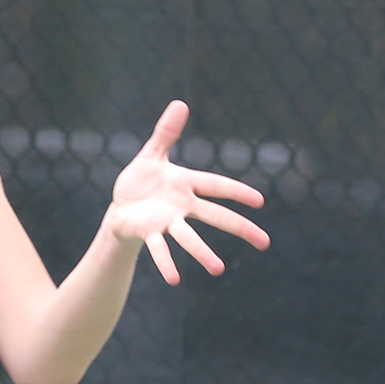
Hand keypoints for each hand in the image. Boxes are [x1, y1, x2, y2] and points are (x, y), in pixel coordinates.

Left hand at [104, 101, 270, 283]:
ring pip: (189, 237)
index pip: (216, 186)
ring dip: (203, 253)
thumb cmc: (140, 181)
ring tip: (219, 270)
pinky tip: (175, 280)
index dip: (237, 192)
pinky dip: (166, 263)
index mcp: (186, 184)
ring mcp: (167, 221)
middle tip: (265, 242)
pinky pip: (159, 248)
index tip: (260, 201)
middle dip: (240, 228)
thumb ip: (167, 132)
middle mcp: (182, 206)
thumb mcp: (152, 154)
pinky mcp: (149, 233)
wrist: (119, 205)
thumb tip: (180, 103)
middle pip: (215, 216)